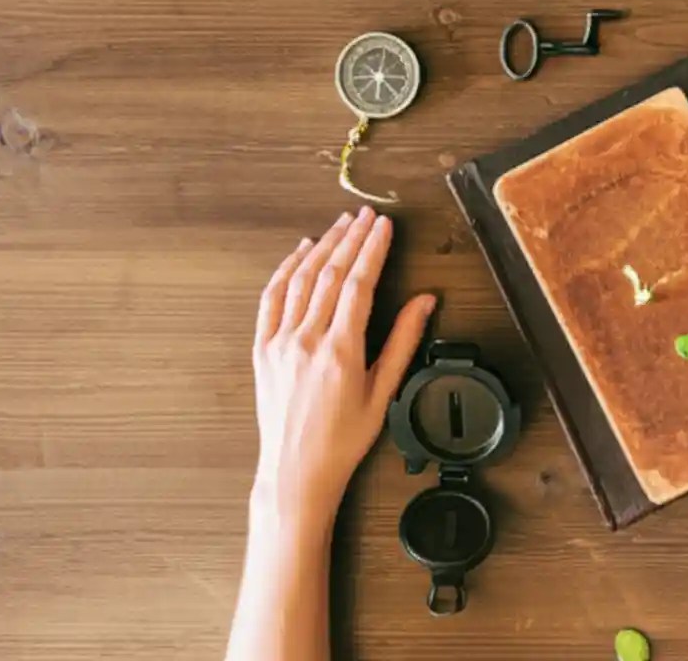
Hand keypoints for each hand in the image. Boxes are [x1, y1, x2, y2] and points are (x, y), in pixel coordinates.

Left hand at [251, 207, 435, 524]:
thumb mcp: (383, 392)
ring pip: (301, 279)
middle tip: (366, 215)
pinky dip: (287, 270)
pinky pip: (272, 298)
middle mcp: (307, 341)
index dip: (373, 249)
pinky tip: (300, 254)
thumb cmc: (342, 440)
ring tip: (340, 224)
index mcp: (341, 351)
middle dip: (351, 238)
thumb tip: (424, 302)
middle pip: (330, 273)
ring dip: (322, 246)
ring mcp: (280, 343)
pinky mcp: (263, 349)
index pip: (359, 284)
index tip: (384, 227)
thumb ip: (404, 341)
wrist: (296, 471)